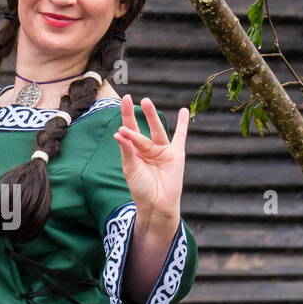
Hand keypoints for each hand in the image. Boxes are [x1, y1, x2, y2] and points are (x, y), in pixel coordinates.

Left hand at [115, 94, 187, 230]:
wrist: (156, 204)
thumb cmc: (140, 188)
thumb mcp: (130, 168)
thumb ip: (127, 150)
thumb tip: (119, 132)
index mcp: (134, 151)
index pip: (128, 129)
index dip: (125, 116)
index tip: (123, 101)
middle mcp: (147, 148)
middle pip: (141, 127)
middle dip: (135, 114)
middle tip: (130, 99)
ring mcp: (162, 150)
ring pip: (157, 130)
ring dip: (152, 116)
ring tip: (146, 102)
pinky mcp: (176, 154)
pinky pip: (180, 137)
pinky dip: (183, 125)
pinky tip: (183, 111)